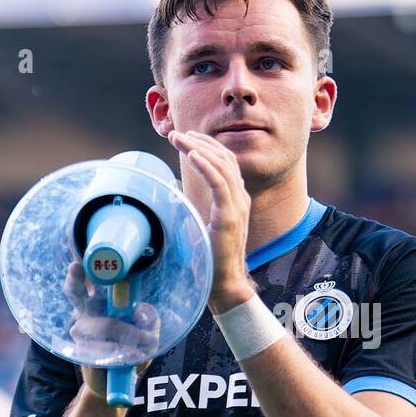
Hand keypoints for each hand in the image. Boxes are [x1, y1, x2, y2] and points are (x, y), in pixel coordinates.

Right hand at [62, 262, 157, 399]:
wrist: (117, 384)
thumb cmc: (132, 351)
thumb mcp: (149, 334)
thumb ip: (149, 319)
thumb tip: (140, 310)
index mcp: (99, 304)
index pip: (89, 282)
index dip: (82, 270)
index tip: (80, 259)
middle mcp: (85, 315)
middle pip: (75, 293)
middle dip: (75, 279)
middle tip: (76, 267)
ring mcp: (81, 334)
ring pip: (106, 325)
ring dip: (130, 333)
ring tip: (147, 343)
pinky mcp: (82, 353)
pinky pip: (105, 348)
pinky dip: (123, 352)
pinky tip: (134, 356)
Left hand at [167, 130, 255, 311]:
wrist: (225, 283)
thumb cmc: (212, 258)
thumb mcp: (204, 225)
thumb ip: (198, 208)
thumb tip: (175, 197)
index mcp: (236, 200)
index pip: (225, 163)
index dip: (207, 147)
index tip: (187, 137)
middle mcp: (240, 199)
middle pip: (224, 159)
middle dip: (200, 142)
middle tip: (178, 133)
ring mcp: (237, 207)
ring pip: (221, 166)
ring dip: (198, 149)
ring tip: (179, 138)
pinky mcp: (229, 217)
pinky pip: (219, 184)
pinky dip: (206, 166)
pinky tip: (193, 154)